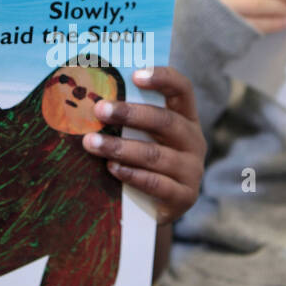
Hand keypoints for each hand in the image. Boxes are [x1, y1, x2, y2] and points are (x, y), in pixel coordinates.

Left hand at [82, 66, 205, 223]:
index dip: (162, 78)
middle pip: (166, 121)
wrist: (153, 210)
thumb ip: (129, 120)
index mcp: (187, 119)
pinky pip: (156, 183)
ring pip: (155, 154)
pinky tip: (111, 168)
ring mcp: (192, 171)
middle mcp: (194, 142)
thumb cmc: (142, 163)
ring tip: (92, 143)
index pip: (182, 90)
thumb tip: (91, 98)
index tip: (135, 75)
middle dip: (130, 114)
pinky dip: (131, 174)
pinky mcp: (184, 197)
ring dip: (121, 147)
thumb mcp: (142, 137)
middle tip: (100, 110)